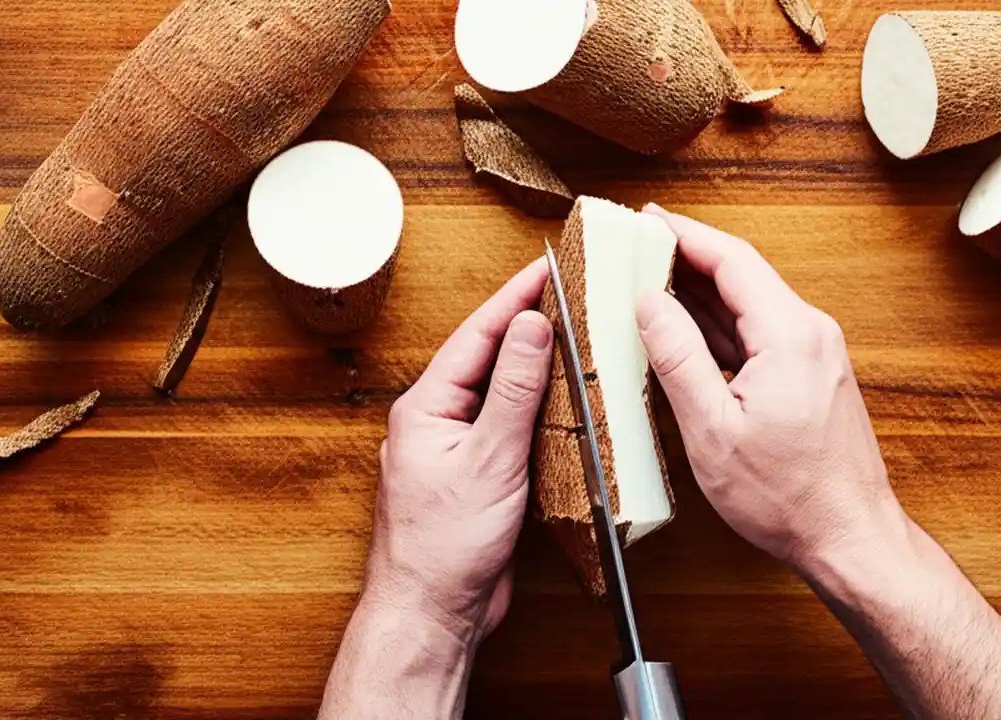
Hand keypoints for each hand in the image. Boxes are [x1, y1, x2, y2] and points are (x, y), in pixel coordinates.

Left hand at [364, 258, 552, 640]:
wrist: (433, 614)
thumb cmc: (443, 546)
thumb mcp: (488, 457)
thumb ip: (512, 389)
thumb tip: (531, 327)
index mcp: (425, 407)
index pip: (476, 335)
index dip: (514, 298)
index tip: (546, 268)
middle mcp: (437, 423)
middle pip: (488, 359)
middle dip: (527, 326)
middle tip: (569, 295)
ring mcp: (456, 451)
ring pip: (500, 395)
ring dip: (535, 370)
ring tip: (574, 339)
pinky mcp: (478, 479)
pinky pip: (509, 430)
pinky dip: (538, 413)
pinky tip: (564, 406)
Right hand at [635, 205, 907, 578]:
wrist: (851, 539)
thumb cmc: (787, 497)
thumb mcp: (712, 431)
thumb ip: (677, 359)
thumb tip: (647, 302)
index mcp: (789, 336)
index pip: (731, 259)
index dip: (683, 233)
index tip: (644, 219)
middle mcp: (810, 333)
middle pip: (741, 274)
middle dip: (686, 257)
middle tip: (636, 247)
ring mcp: (816, 354)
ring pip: (750, 304)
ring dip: (701, 293)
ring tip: (648, 282)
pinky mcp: (812, 375)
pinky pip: (760, 333)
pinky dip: (719, 327)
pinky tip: (686, 331)